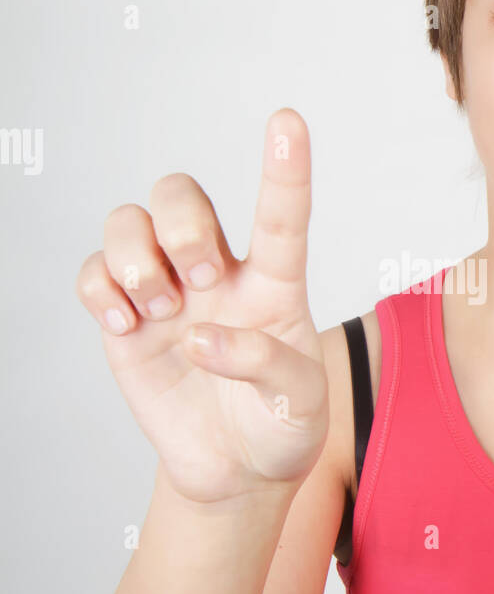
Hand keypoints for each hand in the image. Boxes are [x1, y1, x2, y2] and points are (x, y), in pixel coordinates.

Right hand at [76, 109, 327, 503]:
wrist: (236, 473)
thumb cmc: (280, 427)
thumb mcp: (301, 405)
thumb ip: (266, 364)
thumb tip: (199, 336)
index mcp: (274, 284)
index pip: (279, 216)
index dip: (284, 168)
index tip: (288, 121)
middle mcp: (217, 273)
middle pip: (182, 193)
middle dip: (182, 225)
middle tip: (199, 281)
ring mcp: (167, 291)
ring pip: (129, 218)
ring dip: (136, 257)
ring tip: (160, 310)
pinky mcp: (125, 318)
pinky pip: (93, 272)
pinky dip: (100, 291)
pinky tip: (126, 327)